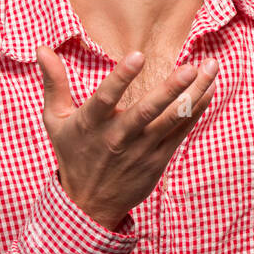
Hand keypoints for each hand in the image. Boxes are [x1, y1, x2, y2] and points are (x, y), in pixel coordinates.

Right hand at [35, 47, 217, 230]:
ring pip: (171, 120)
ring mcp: (141, 150)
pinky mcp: (159, 159)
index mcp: (91, 124)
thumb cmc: (73, 153)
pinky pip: (181, 132)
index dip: (121, 78)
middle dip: (171, 88)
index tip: (139, 55)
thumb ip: (53, 83)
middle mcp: (117, 138)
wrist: (89, 204)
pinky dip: (196, 110)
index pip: (105, 98)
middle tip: (192, 66)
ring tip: (211, 68)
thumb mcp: (55, 120)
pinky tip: (209, 89)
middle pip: (147, 112)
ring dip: (193, 94)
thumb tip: (42, 49)